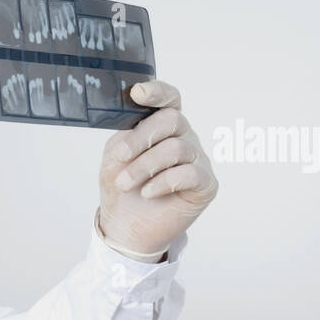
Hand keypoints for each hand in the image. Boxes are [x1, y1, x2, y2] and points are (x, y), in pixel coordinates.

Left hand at [98, 80, 217, 254]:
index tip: (138, 93)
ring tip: (126, 183)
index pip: (169, 99)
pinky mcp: (205, 184)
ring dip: (145, 166)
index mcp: (162, 126)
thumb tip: (132, 125)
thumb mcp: (115, 159)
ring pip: (176, 148)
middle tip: (121, 157)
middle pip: (172, 120)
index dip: (157, 92)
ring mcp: (197, 159)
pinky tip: (148, 192)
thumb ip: (125, 137)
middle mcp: (184, 137)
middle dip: (142, 138)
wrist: (127, 227)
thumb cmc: (123, 188)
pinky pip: (189, 173)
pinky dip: (163, 182)